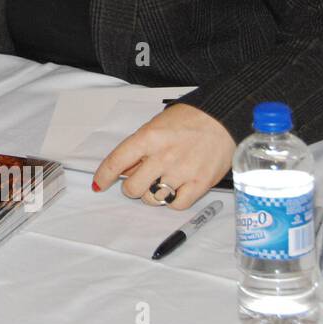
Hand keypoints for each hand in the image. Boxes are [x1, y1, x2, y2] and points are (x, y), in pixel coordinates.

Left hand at [91, 104, 235, 209]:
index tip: (98, 184)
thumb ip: (140, 148)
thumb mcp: (156, 125)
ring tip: (159, 184)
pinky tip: (175, 190)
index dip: (103, 176)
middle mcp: (163, 156)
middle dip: (131, 187)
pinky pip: (176, 205)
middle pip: (132, 187)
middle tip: (138, 181)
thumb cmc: (189, 119)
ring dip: (151, 195)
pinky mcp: (201, 183)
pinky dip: (172, 201)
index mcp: (148, 138)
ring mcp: (182, 171)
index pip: (116, 162)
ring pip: (153, 198)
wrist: (224, 118)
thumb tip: (126, 170)